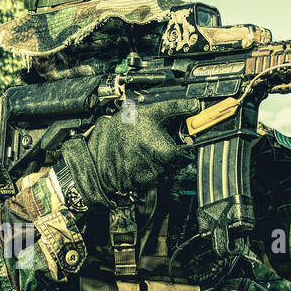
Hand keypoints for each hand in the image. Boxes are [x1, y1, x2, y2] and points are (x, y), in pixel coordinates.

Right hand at [59, 97, 199, 206]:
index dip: (185, 147)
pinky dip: (149, 169)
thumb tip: (194, 104)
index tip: (181, 141)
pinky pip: (152, 178)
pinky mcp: (141, 185)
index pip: (188, 154)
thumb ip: (174, 108)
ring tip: (145, 148)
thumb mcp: (149, 112)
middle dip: (171, 153)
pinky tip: (139, 158)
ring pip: (165, 171)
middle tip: (158, 142)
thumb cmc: (121, 131)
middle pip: (177, 163)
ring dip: (160, 162)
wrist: (96, 155)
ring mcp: (151, 179)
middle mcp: (161, 169)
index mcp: (166, 152)